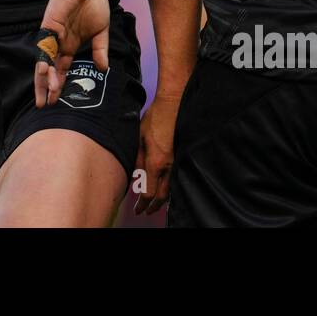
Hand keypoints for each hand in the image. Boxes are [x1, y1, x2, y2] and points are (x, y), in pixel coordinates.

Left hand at [34, 0, 110, 107]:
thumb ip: (100, 49)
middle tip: (45, 105)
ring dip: (46, 78)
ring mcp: (52, 35)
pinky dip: (45, 58)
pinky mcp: (49, 25)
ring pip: (45, 60)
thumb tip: (103, 69)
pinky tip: (45, 72)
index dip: (59, 85)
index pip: (61, 70)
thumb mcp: (101, 31)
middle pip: (49, 69)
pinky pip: (45, 44)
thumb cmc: (94, 3)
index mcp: (70, 45)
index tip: (57, 101)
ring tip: (47, 95)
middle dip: (46, 87)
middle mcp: (59, 43)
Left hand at [133, 91, 178, 214]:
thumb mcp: (139, 138)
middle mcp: (168, 166)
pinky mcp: (182, 156)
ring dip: (162, 199)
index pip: (149, 192)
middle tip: (145, 211)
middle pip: (162, 196)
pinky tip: (165, 187)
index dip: (143, 204)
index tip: (137, 209)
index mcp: (156, 162)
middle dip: (153, 206)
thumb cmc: (155, 118)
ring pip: (171, 189)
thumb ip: (137, 159)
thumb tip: (135, 176)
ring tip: (154, 204)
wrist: (173, 104)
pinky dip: (169, 187)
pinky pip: (176, 178)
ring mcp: (177, 161)